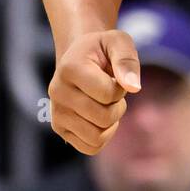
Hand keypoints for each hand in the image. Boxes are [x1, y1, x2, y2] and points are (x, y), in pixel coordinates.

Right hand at [48, 30, 140, 156]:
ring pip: (97, 137)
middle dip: (118, 106)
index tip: (115, 76)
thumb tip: (133, 88)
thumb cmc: (103, 50)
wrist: (79, 57)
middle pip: (103, 117)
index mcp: (69, 68)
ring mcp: (56, 112)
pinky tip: (99, 118)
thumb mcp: (119, 42)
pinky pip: (90, 147)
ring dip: (111, 123)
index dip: (121, 87)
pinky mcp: (59, 128)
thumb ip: (127, 61)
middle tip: (111, 91)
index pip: (108, 94)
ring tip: (104, 104)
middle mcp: (57, 91)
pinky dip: (103, 137)